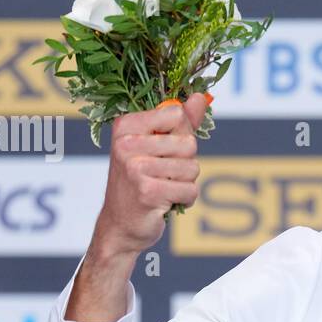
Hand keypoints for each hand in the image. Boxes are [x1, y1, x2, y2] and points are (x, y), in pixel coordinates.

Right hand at [91, 94, 208, 259]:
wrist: (120, 224)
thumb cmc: (141, 181)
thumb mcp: (156, 146)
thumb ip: (180, 122)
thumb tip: (201, 96)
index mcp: (126, 125)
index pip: (177, 114)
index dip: (181, 135)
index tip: (163, 150)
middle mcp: (126, 144)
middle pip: (188, 143)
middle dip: (185, 163)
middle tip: (162, 175)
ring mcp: (135, 167)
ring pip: (192, 168)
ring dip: (185, 183)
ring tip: (163, 188)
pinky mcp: (147, 191)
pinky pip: (190, 190)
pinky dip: (185, 199)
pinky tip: (166, 202)